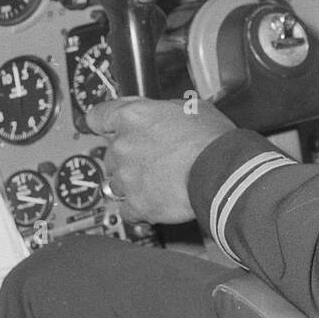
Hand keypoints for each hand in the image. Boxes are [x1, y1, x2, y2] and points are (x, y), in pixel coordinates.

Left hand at [86, 96, 235, 224]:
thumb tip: (162, 114)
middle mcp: (122, 146)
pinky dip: (138, 209)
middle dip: (128, 158)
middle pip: (110, 153)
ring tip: (158, 183)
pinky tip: (154, 204)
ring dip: (133, 184)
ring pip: (117, 182)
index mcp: (132, 116)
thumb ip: (164, 111)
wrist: (221, 173)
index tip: (108, 129)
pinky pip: (127, 210)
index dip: (104, 124)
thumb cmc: (211, 139)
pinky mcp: (135, 204)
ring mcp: (126, 177)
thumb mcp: (190, 108)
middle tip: (153, 160)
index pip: (98, 117)